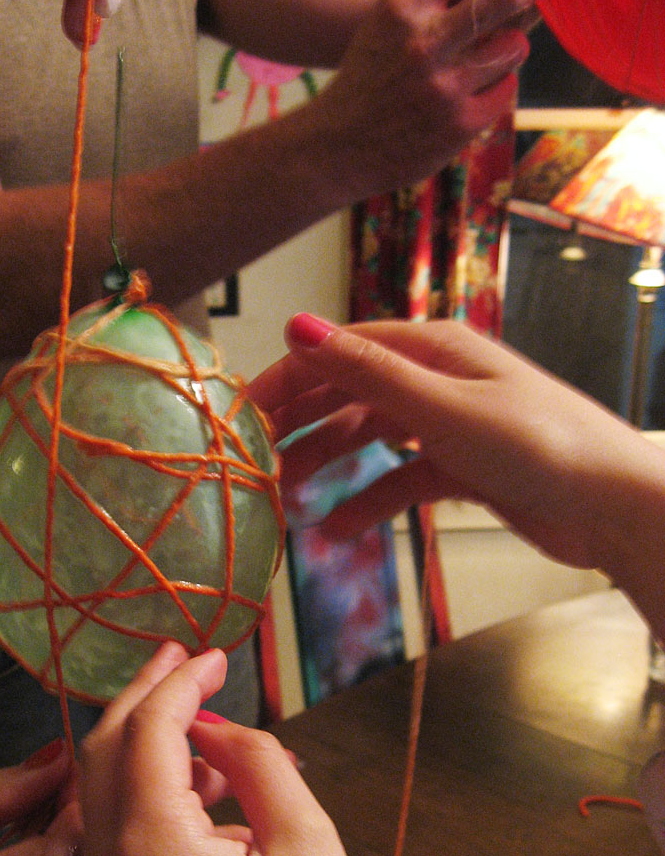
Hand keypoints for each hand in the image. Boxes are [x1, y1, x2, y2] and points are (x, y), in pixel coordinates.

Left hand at [78, 642, 393, 855]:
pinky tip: (197, 785)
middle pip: (105, 753)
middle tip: (187, 661)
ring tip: (203, 721)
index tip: (216, 655)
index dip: (181, 682)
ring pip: (101, 792)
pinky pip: (110, 837)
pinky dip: (144, 796)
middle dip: (145, 698)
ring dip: (144, 746)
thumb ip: (257, 763)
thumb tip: (215, 728)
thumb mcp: (308, 846)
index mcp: (151, 852)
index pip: (148, 732)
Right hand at [249, 314, 664, 633]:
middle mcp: (438, 378)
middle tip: (254, 458)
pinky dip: (370, 500)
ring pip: (371, 437)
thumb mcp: (441, 408)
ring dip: (330, 464)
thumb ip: (366, 373)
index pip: (340, 350)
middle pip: (350, 392)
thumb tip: (297, 325)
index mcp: (433, 348)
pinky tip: (340, 529)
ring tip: (288, 498)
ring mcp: (451, 423)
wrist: (613, 507)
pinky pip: (401, 478)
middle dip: (301, 422)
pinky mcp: (463, 467)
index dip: (288, 377)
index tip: (243, 414)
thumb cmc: (539, 447)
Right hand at [310, 0, 555, 192]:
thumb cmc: (371, 76)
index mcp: (401, 9)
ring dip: (508, 46)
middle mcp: (422, 44)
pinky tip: (473, 93)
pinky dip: (497, 87)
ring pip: (513, 46)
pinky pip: (506, 89)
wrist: (338, 149)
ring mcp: (444, 88)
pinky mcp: (460, 125)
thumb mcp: (386, 21)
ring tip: (489, 55)